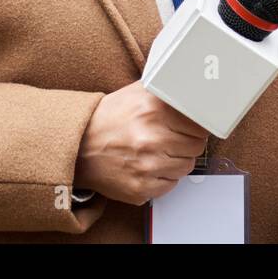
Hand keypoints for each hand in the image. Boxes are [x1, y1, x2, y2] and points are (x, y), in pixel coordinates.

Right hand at [74, 80, 208, 205]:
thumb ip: (166, 90)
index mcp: (153, 110)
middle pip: (196, 146)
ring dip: (176, 160)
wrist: (78, 146)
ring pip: (186, 167)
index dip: (194, 125)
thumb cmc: (108, 120)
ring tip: (158, 151)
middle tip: (170, 138)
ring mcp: (147, 166)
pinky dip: (164, 177)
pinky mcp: (141, 188)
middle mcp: (151, 138)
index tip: (187, 126)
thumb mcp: (137, 93)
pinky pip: (171, 185)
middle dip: (186, 142)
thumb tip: (194, 91)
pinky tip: (149, 165)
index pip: (199, 124)